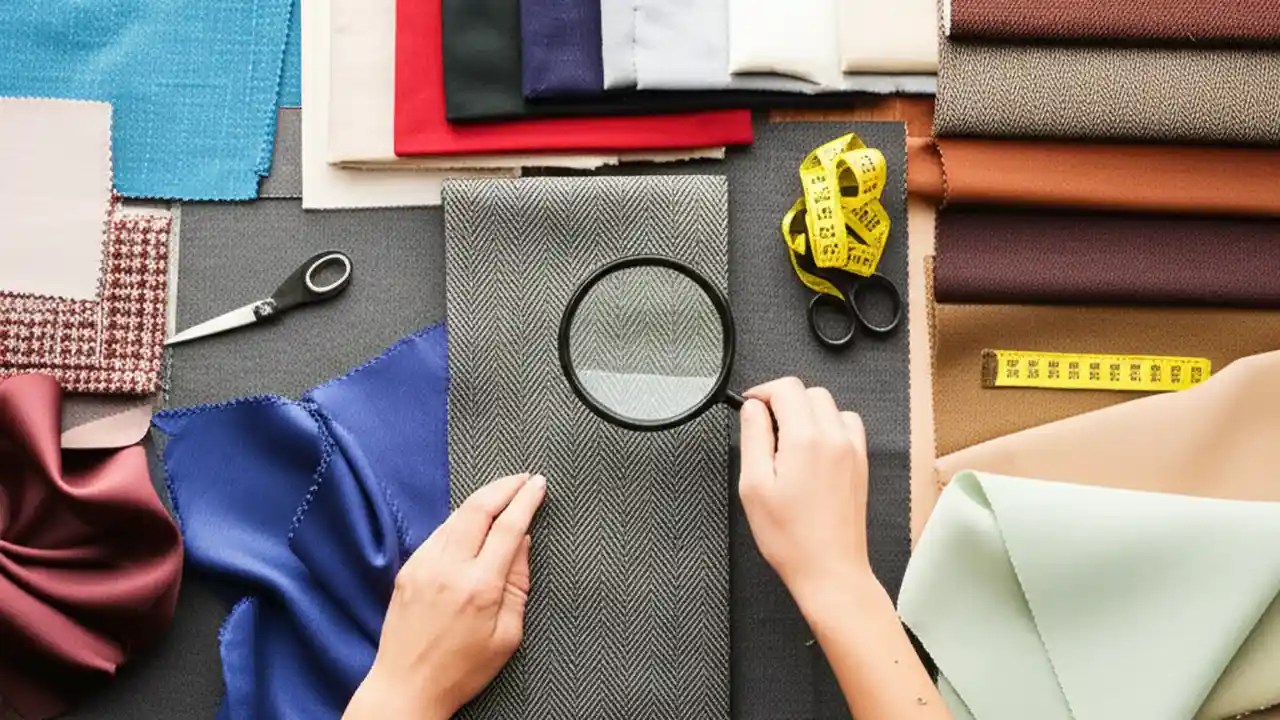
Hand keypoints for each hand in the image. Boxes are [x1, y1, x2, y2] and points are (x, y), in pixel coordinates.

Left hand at [344, 473, 546, 719]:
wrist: (406, 688)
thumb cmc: (462, 671)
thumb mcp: (507, 635)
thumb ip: (518, 584)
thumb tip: (522, 542)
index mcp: (480, 587)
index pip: (508, 528)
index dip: (526, 500)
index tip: (538, 485)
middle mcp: (449, 569)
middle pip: (478, 508)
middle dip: (504, 486)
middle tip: (523, 478)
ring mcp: (424, 566)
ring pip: (456, 516)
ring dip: (481, 500)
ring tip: (502, 494)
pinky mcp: (408, 570)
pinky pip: (438, 534)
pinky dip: (460, 520)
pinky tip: (472, 523)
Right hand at [738, 377, 872, 604]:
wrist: (829, 570)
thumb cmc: (791, 538)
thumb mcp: (754, 486)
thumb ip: (753, 437)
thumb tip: (752, 408)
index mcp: (805, 439)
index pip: (786, 388)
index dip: (762, 392)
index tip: (750, 407)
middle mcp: (834, 438)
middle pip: (809, 392)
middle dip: (783, 401)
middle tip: (764, 428)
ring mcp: (852, 450)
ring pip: (829, 406)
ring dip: (806, 412)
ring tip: (787, 442)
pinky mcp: (860, 463)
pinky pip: (847, 425)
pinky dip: (828, 426)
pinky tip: (812, 450)